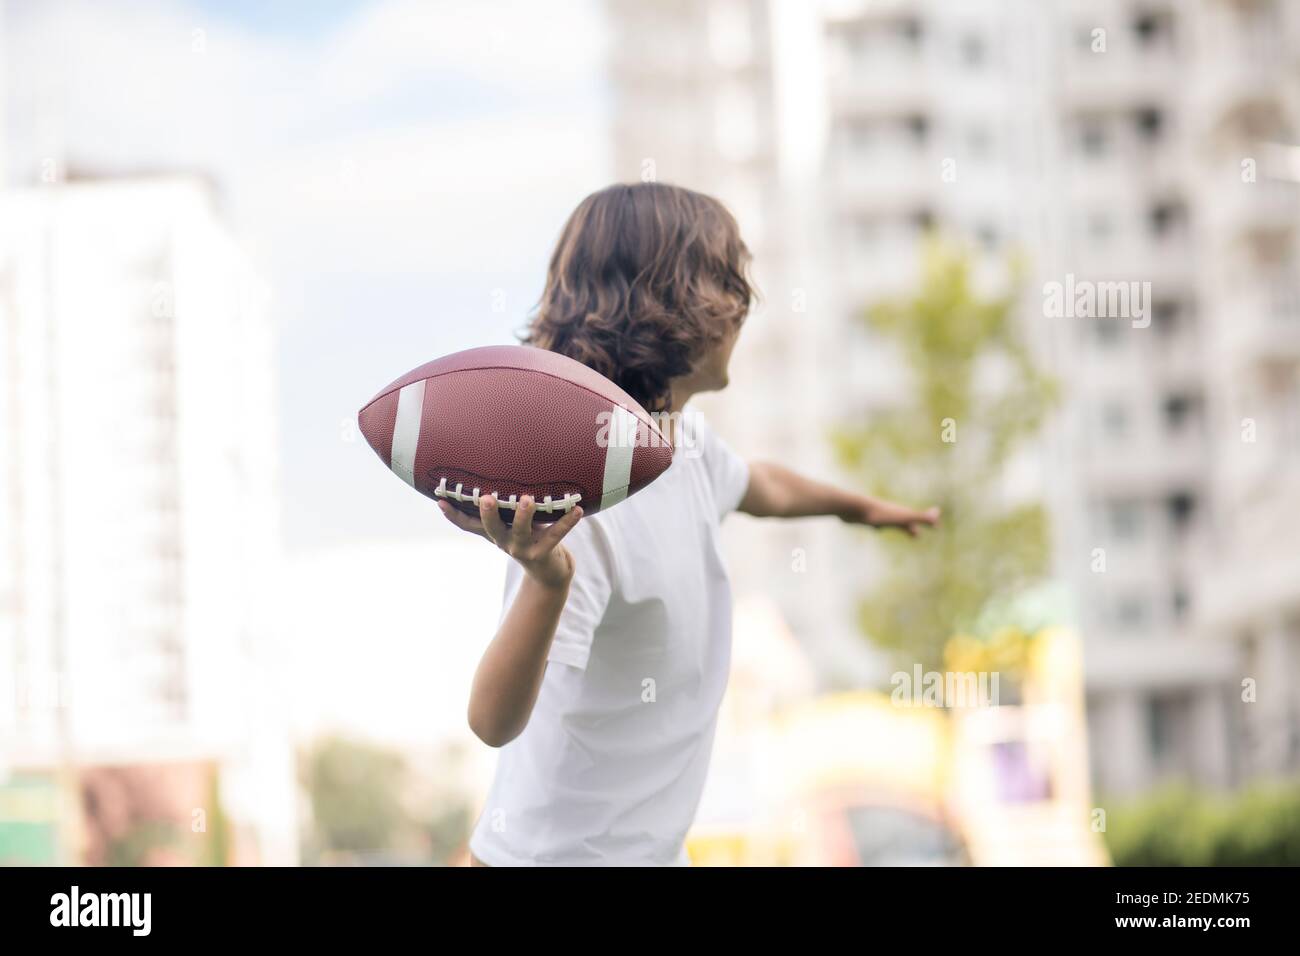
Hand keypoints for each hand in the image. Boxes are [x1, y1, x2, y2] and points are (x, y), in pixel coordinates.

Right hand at [437, 494, 581, 589]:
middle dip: (488, 513)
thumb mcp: (512, 522)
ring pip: (522, 531)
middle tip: (485, 497)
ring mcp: (523, 548)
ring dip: (524, 515)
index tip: (440, 500)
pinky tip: (577, 510)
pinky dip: (567, 522)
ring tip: (528, 499)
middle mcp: (505, 541)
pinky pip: (556, 534)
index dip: (453, 515)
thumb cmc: (530, 536)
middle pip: (491, 528)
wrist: (550, 569)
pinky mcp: (544, 552)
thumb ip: (504, 507)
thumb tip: (495, 475)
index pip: (469, 525)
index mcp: (494, 532)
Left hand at [848, 498, 940, 536]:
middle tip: (917, 534)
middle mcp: (892, 512)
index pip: (918, 519)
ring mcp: (879, 514)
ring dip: (898, 526)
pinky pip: (876, 522)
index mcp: (901, 513)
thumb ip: (920, 517)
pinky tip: (876, 529)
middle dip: (912, 527)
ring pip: (891, 521)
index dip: (927, 522)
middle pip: (905, 521)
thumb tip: (938, 513)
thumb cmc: (878, 514)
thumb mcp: (902, 518)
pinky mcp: (867, 518)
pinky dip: (880, 526)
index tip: (936, 526)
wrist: (853, 507)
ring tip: (900, 530)